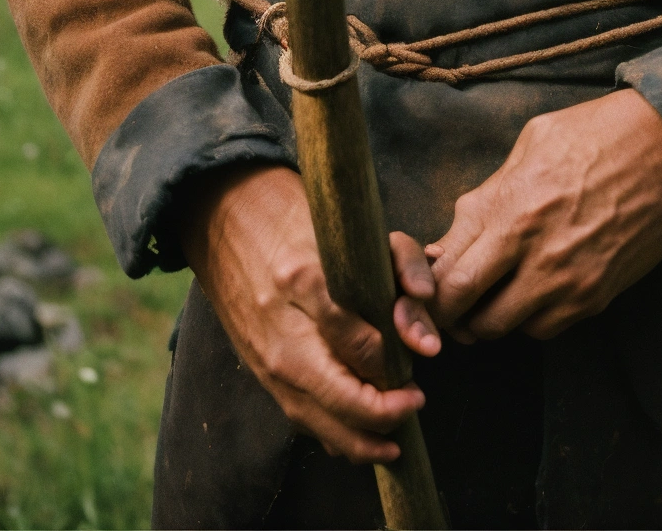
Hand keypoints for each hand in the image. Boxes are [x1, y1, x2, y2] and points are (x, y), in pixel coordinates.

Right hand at [182, 164, 440, 464]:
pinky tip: (364, 435)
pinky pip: (301, 420)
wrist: (234, 223)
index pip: (357, 340)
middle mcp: (280, 327)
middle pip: (337, 394)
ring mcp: (264, 358)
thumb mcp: (363, 232)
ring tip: (397, 433)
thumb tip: (427, 337)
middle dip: (383, 412)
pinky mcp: (260, 374)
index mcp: (305, 278)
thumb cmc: (309, 226)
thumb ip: (405, 268)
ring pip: (318, 422)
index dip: (394, 360)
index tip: (421, 357)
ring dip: (363, 440)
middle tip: (415, 400)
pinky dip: (336, 436)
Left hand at [425, 88, 661, 342]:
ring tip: (492, 288)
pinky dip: (529, 318)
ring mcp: (570, 284)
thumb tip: (450, 237)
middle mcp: (539, 257)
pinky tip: (531, 288)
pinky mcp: (596, 298)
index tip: (427, 282)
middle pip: (471, 316)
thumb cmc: (598, 135)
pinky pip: (546, 329)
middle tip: (452, 297)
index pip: (451, 279)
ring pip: (506, 329)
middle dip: (452, 312)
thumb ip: (487, 195)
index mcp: (515, 212)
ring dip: (491, 316)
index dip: (431, 288)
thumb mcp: (531, 144)